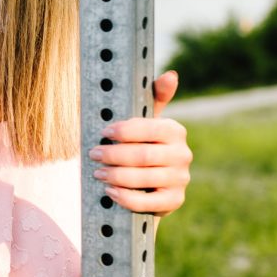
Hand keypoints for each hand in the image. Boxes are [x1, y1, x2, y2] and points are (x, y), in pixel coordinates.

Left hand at [88, 69, 191, 214]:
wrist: (153, 183)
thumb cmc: (144, 145)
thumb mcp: (147, 122)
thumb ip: (155, 98)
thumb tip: (171, 75)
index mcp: (175, 131)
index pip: (150, 128)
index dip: (125, 131)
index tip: (104, 133)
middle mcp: (183, 154)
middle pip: (143, 155)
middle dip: (114, 155)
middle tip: (93, 154)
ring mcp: (181, 179)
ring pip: (143, 178)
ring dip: (116, 175)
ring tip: (97, 173)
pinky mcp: (175, 200)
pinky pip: (148, 202)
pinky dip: (126, 197)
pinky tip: (110, 191)